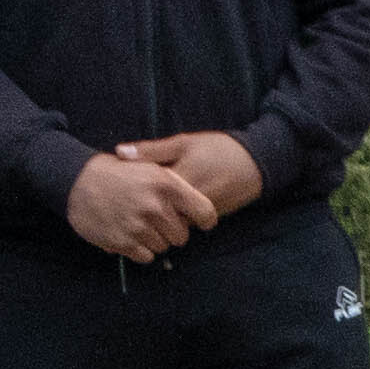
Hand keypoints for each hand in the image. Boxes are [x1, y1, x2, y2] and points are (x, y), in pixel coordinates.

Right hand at [67, 149, 220, 261]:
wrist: (80, 181)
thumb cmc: (119, 173)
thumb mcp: (151, 167)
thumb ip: (178, 186)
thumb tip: (206, 214)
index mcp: (166, 184)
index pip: (205, 213)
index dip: (204, 220)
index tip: (199, 221)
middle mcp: (155, 206)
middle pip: (182, 236)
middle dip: (172, 231)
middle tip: (156, 220)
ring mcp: (138, 226)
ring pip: (163, 247)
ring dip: (154, 240)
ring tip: (138, 223)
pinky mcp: (123, 242)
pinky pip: (146, 257)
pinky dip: (139, 250)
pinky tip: (129, 234)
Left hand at [122, 131, 263, 219]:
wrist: (255, 164)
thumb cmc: (218, 149)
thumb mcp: (184, 143)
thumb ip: (151, 150)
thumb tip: (119, 151)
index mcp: (176, 183)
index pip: (143, 196)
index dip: (126, 195)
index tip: (114, 191)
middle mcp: (185, 205)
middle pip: (152, 216)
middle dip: (138, 212)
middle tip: (122, 205)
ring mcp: (196, 217)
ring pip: (167, 225)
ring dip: (154, 219)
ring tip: (138, 210)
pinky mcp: (205, 221)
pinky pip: (181, 225)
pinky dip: (170, 220)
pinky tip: (160, 213)